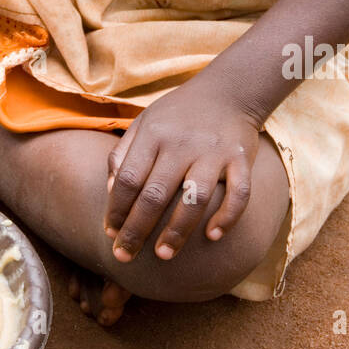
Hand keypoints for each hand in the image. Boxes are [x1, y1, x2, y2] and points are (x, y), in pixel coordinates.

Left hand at [104, 78, 261, 262]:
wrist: (230, 91)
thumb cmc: (179, 113)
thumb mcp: (144, 122)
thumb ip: (124, 153)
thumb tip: (108, 191)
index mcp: (154, 134)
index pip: (128, 179)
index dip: (115, 209)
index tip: (110, 234)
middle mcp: (182, 144)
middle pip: (155, 194)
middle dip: (137, 230)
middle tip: (126, 257)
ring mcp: (213, 152)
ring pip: (194, 199)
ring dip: (178, 231)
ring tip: (163, 255)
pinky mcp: (240, 159)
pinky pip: (238, 194)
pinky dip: (227, 217)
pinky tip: (212, 237)